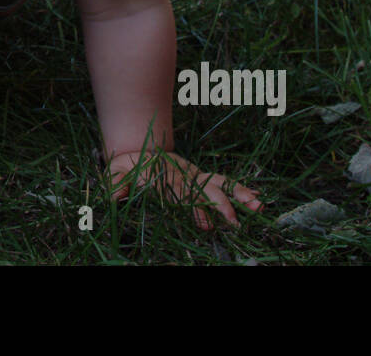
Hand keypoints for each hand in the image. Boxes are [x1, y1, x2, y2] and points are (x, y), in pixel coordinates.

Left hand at [107, 149, 262, 230]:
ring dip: (238, 194)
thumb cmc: (125, 166)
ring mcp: (194, 176)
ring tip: (258, 206)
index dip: (194, 209)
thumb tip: (113, 196)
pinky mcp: (199, 177)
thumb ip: (115, 184)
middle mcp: (184, 177)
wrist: (135, 146)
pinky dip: (239, 189)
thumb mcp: (115, 173)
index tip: (204, 223)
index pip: (183, 194)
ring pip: (219, 183)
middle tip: (234, 222)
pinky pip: (222, 182)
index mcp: (165, 178)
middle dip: (221, 205)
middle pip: (206, 190)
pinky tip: (257, 197)